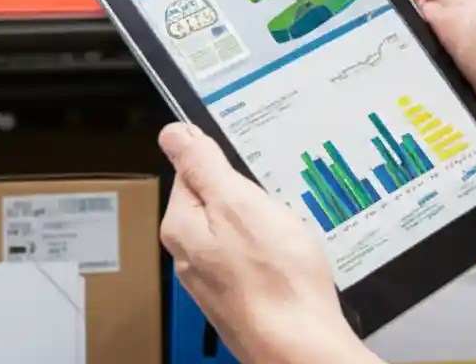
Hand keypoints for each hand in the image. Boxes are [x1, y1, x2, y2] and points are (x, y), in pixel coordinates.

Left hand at [158, 123, 380, 363]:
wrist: (301, 345)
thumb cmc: (275, 281)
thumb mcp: (237, 202)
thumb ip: (203, 165)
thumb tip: (174, 133)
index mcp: (182, 226)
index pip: (191, 170)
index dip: (224, 161)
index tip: (249, 166)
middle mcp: (191, 254)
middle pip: (216, 200)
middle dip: (247, 195)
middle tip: (273, 204)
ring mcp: (216, 277)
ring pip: (238, 229)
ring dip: (263, 223)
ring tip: (283, 234)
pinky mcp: (242, 294)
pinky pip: (253, 256)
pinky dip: (272, 250)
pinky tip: (288, 258)